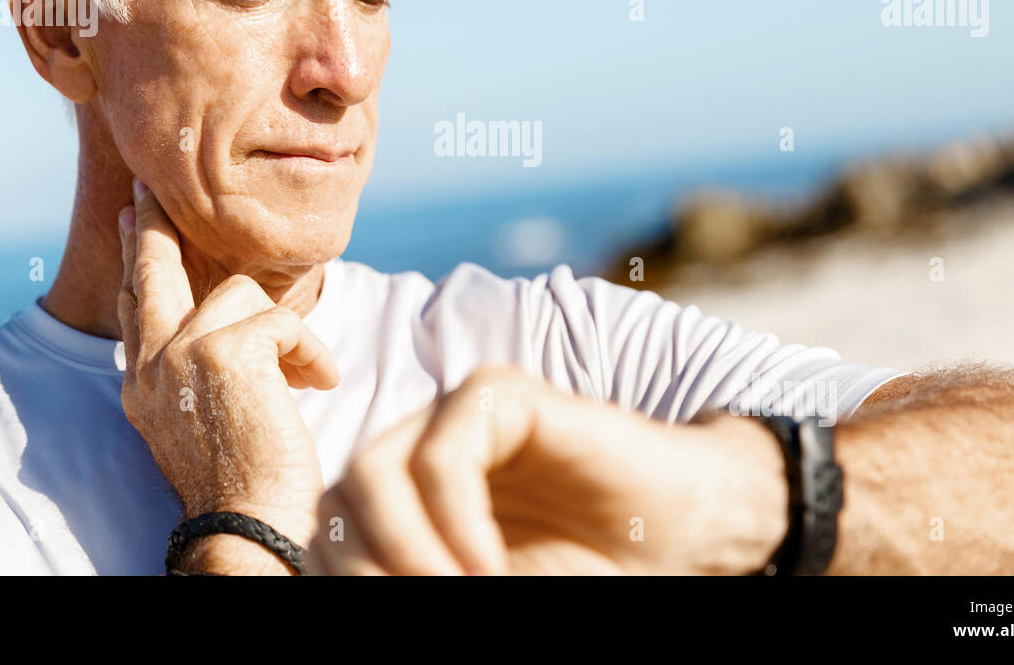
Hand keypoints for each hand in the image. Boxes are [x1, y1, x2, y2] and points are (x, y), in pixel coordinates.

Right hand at [117, 179, 338, 571]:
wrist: (247, 526)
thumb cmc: (245, 483)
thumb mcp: (204, 418)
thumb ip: (198, 369)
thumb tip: (228, 324)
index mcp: (141, 383)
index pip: (137, 303)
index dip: (138, 259)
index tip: (133, 216)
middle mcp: (149, 364)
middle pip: (152, 268)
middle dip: (154, 223)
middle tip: (152, 189)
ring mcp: (180, 354)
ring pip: (240, 293)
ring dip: (285, 333)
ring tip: (306, 377)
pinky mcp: (225, 352)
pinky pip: (283, 320)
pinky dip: (310, 352)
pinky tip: (318, 385)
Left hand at [307, 365, 786, 574]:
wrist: (681, 535)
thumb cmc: (583, 568)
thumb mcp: (478, 587)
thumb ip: (418, 578)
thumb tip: (348, 586)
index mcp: (405, 494)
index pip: (333, 529)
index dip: (348, 578)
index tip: (391, 620)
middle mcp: (418, 446)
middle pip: (338, 503)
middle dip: (368, 570)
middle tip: (429, 607)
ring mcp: (455, 414)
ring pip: (373, 472)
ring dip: (403, 550)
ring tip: (454, 591)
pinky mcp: (500, 394)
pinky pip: (442, 456)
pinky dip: (453, 521)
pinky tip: (486, 565)